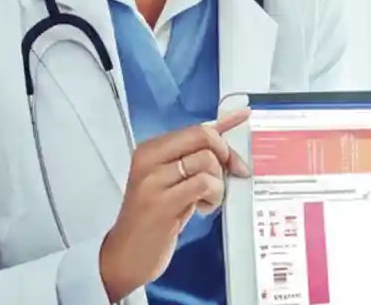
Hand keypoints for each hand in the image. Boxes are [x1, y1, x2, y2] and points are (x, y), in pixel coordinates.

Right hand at [98, 108, 250, 301]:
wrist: (126, 254)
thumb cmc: (153, 217)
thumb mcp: (171, 180)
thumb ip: (193, 155)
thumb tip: (226, 126)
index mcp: (150, 149)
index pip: (196, 128)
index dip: (225, 130)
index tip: (245, 117)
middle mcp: (148, 159)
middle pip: (204, 137)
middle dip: (226, 155)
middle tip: (229, 175)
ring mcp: (153, 180)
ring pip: (207, 161)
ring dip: (218, 183)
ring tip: (207, 199)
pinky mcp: (162, 202)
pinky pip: (204, 184)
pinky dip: (214, 196)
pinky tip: (203, 207)